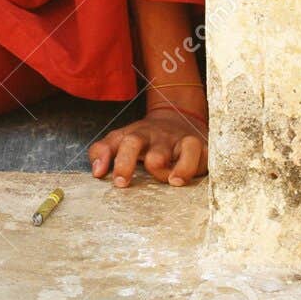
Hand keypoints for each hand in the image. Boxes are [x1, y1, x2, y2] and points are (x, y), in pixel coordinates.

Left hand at [89, 107, 207, 187]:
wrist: (176, 117)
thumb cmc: (146, 138)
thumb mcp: (122, 140)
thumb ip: (103, 151)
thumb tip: (97, 172)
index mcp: (137, 135)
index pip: (122, 142)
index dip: (118, 161)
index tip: (118, 182)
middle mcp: (157, 136)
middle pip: (141, 143)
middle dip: (130, 162)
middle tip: (126, 182)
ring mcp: (179, 139)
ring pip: (180, 148)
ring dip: (177, 167)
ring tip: (173, 181)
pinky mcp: (201, 146)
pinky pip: (202, 154)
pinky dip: (197, 166)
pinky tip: (192, 177)